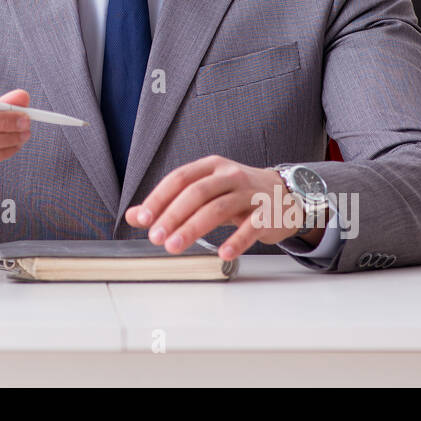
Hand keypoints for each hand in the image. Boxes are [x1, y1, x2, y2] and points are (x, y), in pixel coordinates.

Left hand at [123, 155, 311, 260]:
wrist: (286, 195)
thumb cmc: (238, 193)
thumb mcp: (205, 191)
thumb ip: (171, 203)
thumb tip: (135, 216)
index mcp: (211, 167)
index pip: (179, 178)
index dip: (159, 198)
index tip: (142, 218)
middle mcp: (230, 175)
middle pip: (197, 193)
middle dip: (172, 216)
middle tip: (155, 237)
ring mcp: (250, 193)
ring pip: (218, 208)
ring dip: (193, 229)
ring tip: (174, 246)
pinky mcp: (268, 214)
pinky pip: (251, 227)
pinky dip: (236, 241)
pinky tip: (222, 254)